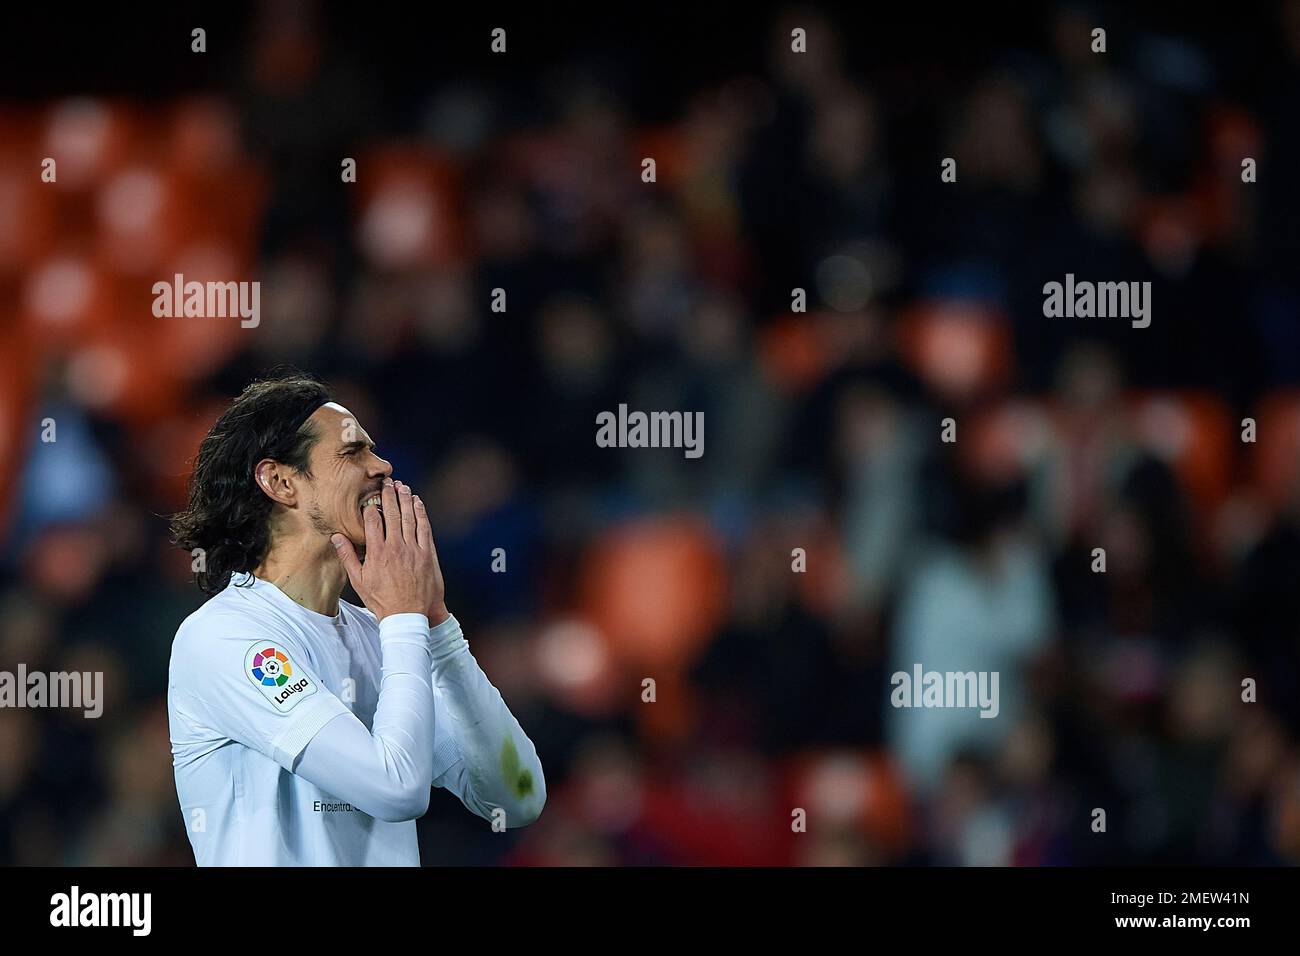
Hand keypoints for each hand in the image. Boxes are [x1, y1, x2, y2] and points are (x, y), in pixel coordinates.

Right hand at [332, 478, 445, 621]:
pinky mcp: (427, 553)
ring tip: (402, 486)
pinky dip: (421, 513)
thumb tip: (337, 537)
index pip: (373, 521)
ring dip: (405, 499)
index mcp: (377, 552)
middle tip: (387, 482)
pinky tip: (418, 503)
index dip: (371, 506)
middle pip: (392, 514)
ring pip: (409, 517)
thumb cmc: (382, 600)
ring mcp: (413, 549)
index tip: (370, 496)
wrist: (409, 615)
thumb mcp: (359, 581)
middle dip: (389, 495)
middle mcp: (395, 547)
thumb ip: (348, 557)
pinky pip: (424, 528)